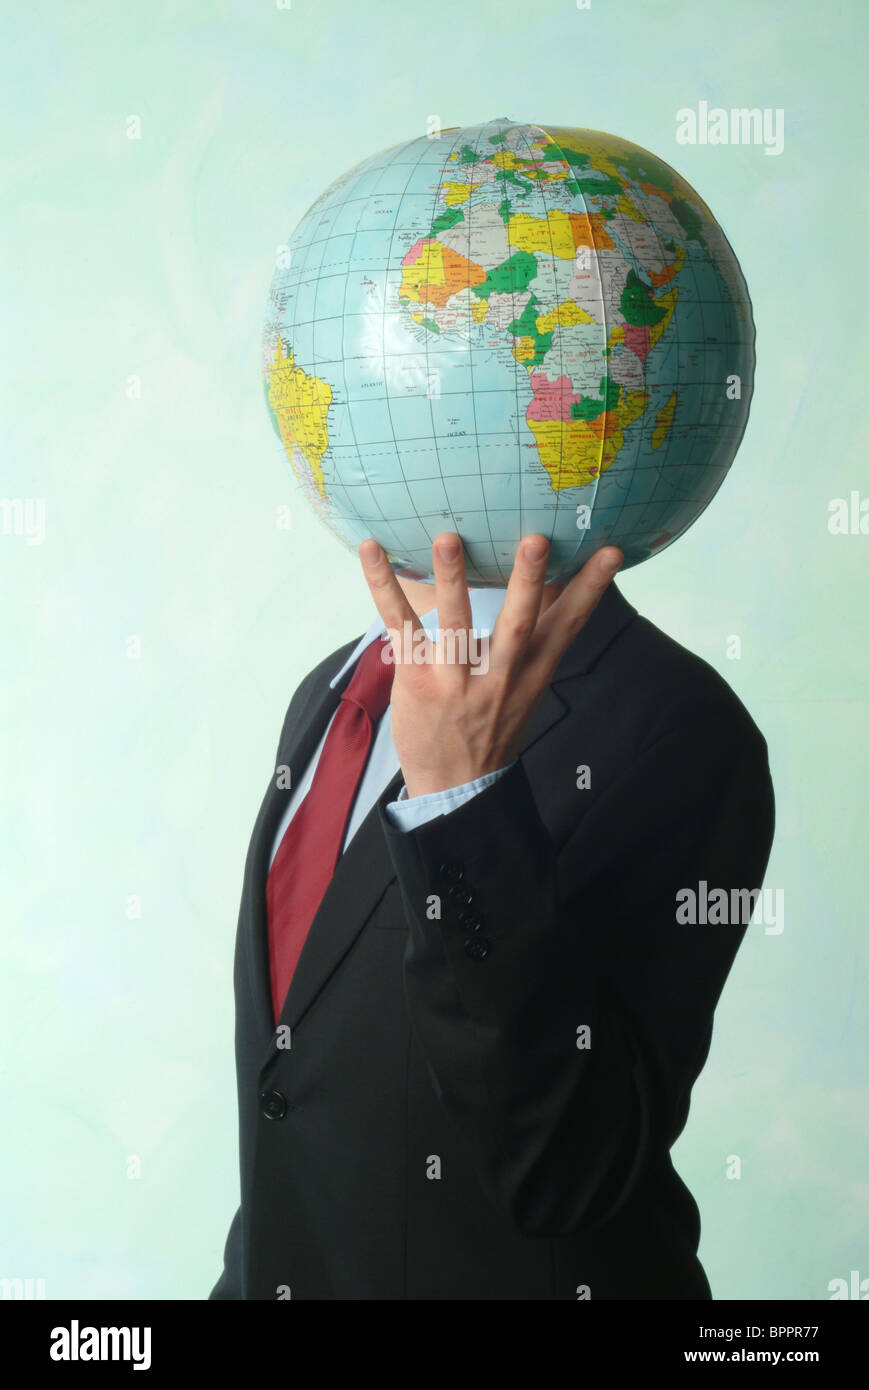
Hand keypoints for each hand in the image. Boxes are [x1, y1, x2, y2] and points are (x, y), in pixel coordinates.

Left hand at [358, 533, 622, 798]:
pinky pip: (400, 628)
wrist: (456, 789)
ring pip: (456, 626)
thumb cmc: (491, 726)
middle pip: (518, 624)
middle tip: (537, 540)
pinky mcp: (417, 680)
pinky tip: (371, 551)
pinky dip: (383, 588)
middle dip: (528, 582)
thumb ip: (536, 643)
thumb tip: (549, 587)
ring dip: (452, 580)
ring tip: (448, 539)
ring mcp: (456, 680)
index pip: (568, 626)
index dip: (590, 590)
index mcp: (532, 673)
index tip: (611, 552)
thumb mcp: (527, 690)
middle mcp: (500, 676)